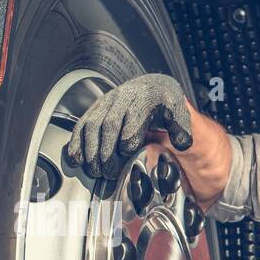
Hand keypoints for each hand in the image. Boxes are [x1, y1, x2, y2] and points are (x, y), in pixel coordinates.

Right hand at [66, 73, 192, 178]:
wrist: (154, 88)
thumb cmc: (168, 105)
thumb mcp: (182, 114)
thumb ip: (182, 129)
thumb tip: (182, 143)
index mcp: (148, 95)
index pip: (134, 117)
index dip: (128, 138)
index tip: (128, 154)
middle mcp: (125, 95)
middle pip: (109, 123)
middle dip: (106, 151)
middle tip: (109, 172)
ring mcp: (108, 102)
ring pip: (92, 124)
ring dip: (90, 150)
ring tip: (94, 170)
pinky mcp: (97, 108)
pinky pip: (82, 124)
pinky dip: (77, 142)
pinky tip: (77, 158)